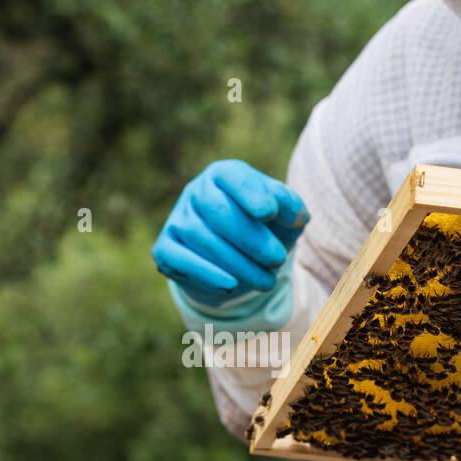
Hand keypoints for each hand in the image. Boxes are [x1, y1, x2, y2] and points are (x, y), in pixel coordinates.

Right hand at [152, 160, 308, 306]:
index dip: (250, 193)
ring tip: (266, 282)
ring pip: (201, 238)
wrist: (237, 262)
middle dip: (251, 239)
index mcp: (224, 175)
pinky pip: (179, 259)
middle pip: (217, 210)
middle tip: (278, 260)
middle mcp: (196, 192)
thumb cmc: (264, 231)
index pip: (233, 177)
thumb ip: (292, 209)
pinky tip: (230, 285)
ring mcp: (177, 219)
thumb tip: (296, 214)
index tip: (268, 212)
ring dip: (237, 263)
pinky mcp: (165, 249)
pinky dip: (205, 273)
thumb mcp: (285, 218)